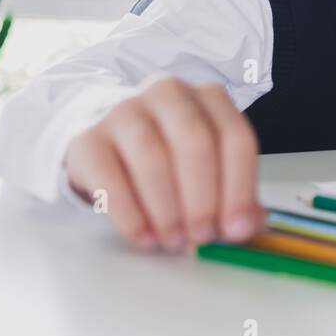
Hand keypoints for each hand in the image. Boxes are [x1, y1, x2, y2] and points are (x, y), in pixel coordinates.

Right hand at [65, 76, 264, 250]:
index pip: (235, 138)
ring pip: (151, 158)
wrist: (109, 143)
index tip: (234, 230)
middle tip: (201, 237)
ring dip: (167, 209)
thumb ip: (234, 195)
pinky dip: (130, 215)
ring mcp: (125, 112)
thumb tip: (247, 226)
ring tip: (173, 241)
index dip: (239, 189)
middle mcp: (169, 94)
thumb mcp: (210, 168)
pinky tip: (143, 236)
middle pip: (194, 142)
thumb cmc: (170, 156)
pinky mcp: (89, 139)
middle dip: (202, 199)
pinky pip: (110, 178)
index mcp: (209, 98)